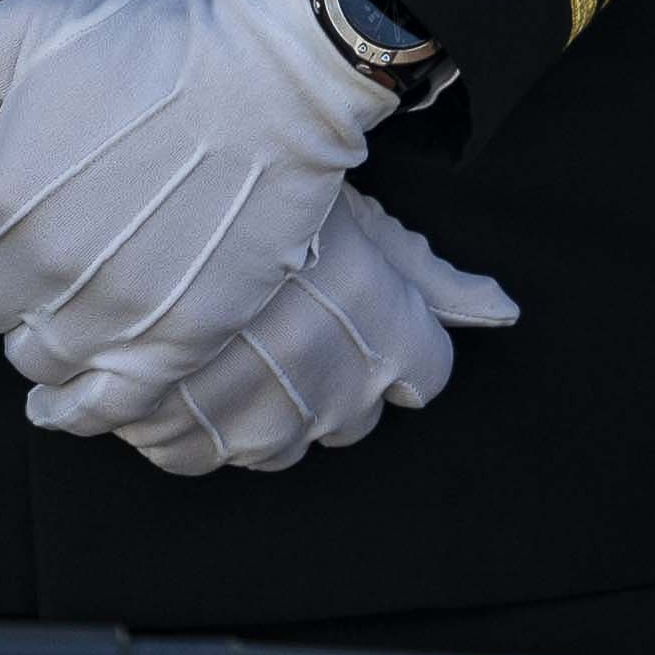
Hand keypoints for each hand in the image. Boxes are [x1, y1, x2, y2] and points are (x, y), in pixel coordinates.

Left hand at [0, 0, 386, 397]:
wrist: (280, 72)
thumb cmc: (154, 41)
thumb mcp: (27, 30)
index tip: (12, 185)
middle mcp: (40, 265)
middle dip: (2, 269)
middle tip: (52, 227)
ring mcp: (107, 309)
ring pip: (30, 356)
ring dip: (41, 327)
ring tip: (75, 288)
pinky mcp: (172, 337)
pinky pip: (98, 406)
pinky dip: (75, 407)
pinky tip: (67, 393)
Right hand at [84, 190, 514, 478]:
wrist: (150, 202)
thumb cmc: (271, 198)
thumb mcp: (363, 226)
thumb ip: (433, 281)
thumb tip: (504, 311)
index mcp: (384, 342)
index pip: (426, 378)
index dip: (399, 346)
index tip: (360, 316)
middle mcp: (329, 397)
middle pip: (352, 418)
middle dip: (329, 380)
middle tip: (285, 317)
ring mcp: (253, 426)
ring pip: (277, 445)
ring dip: (260, 405)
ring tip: (230, 340)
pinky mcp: (182, 441)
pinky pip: (198, 455)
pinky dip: (188, 422)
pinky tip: (179, 368)